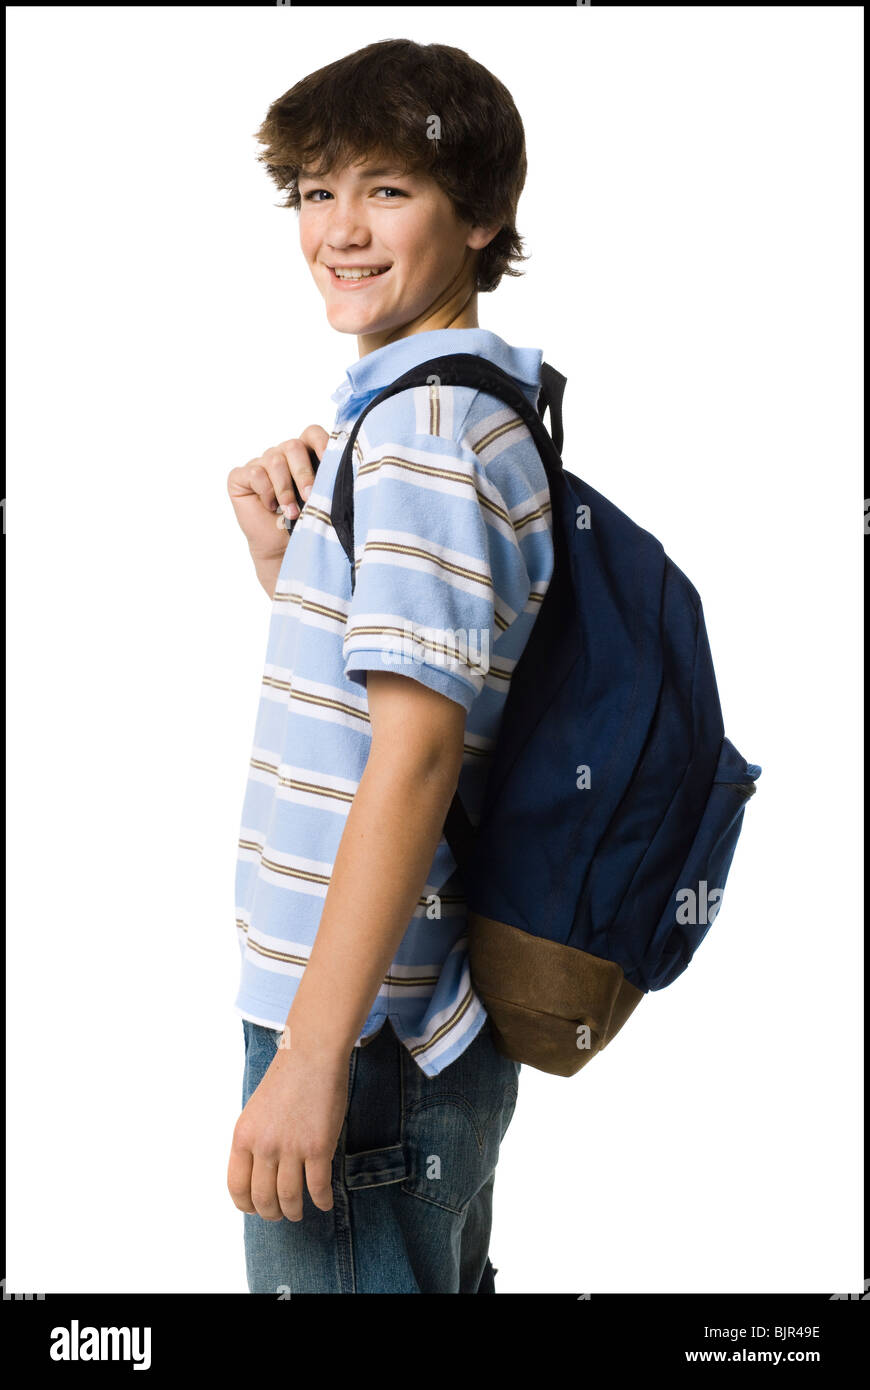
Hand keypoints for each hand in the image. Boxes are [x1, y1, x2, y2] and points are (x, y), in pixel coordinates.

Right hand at [226, 425, 329, 560]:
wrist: (282, 547)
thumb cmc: (304, 522)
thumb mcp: (321, 499)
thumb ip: (328, 478)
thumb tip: (341, 465)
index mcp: (304, 454)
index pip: (312, 433)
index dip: (323, 443)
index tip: (331, 462)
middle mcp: (282, 454)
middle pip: (293, 446)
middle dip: (304, 474)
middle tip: (309, 497)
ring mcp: (260, 463)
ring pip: (274, 461)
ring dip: (285, 490)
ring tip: (292, 512)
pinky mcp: (241, 475)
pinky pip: (255, 473)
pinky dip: (265, 492)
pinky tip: (270, 507)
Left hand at [227, 1035, 349, 1221]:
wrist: (312, 1054)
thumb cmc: (286, 1079)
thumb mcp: (255, 1111)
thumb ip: (254, 1141)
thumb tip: (258, 1173)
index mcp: (243, 1136)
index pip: (237, 1187)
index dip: (246, 1205)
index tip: (255, 1209)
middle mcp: (263, 1145)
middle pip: (262, 1197)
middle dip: (271, 1213)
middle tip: (279, 1215)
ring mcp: (291, 1147)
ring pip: (289, 1197)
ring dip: (294, 1211)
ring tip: (298, 1212)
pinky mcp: (318, 1146)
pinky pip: (318, 1186)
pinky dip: (321, 1200)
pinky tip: (323, 1202)